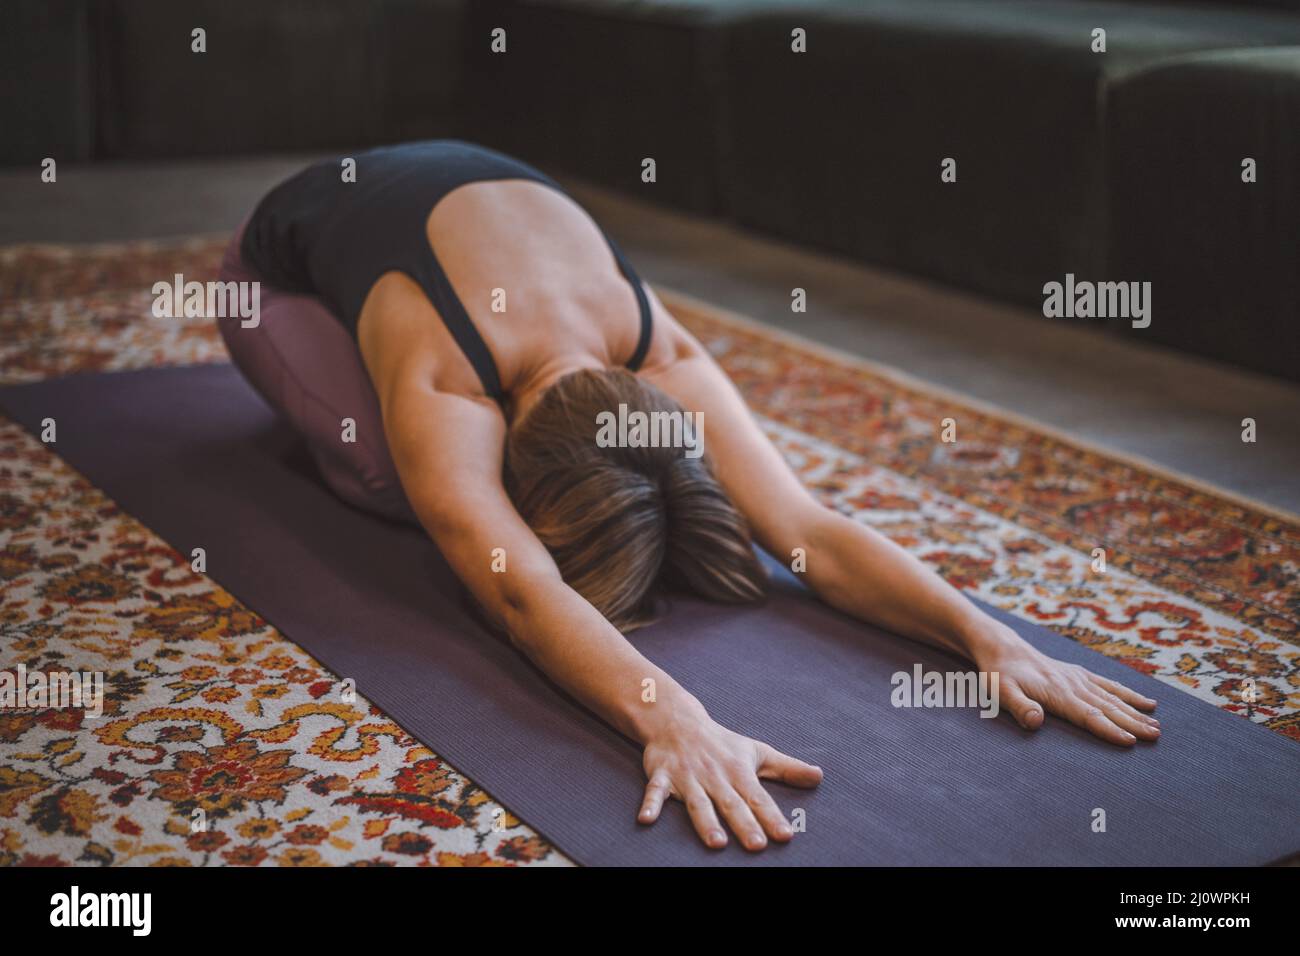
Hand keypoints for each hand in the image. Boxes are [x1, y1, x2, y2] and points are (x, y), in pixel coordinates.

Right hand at [637, 712, 822, 850]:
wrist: (678, 720)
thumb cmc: (722, 742)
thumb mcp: (757, 751)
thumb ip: (787, 769)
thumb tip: (819, 777)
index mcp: (738, 771)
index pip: (758, 797)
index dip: (771, 816)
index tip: (785, 835)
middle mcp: (714, 776)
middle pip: (731, 804)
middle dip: (744, 824)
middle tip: (757, 845)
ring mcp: (687, 776)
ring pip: (697, 802)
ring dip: (705, 822)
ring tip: (717, 843)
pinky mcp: (662, 775)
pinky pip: (655, 791)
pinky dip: (650, 804)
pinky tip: (646, 820)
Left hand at [974, 630, 1159, 745]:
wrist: (1002, 647)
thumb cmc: (999, 674)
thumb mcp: (1000, 691)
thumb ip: (1019, 707)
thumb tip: (1036, 722)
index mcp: (1057, 692)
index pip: (1088, 715)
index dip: (1109, 729)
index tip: (1130, 741)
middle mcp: (1073, 684)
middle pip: (1107, 708)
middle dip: (1133, 723)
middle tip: (1156, 737)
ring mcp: (1078, 678)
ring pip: (1113, 697)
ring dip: (1136, 712)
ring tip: (1158, 726)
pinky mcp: (1079, 674)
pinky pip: (1109, 685)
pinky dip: (1129, 694)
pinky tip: (1147, 702)